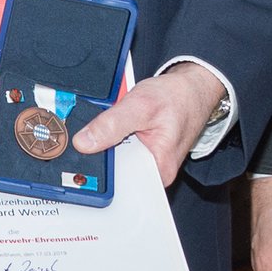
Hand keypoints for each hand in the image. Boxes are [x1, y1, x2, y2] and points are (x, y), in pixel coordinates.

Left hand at [72, 61, 223, 188]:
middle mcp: (153, 171)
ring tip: (112, 126)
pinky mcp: (142, 151)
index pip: (119, 182)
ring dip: (107, 141)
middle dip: (100, 152)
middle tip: (94, 134)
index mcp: (157, 170)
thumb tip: (84, 142)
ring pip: (115, 157)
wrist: (191, 87)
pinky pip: (120, 148)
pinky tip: (118, 125)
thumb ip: (111, 124)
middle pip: (115, 171)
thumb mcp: (140, 105)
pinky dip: (114, 135)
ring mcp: (147, 161)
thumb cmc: (177, 97)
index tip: (81, 158)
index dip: (97, 170)